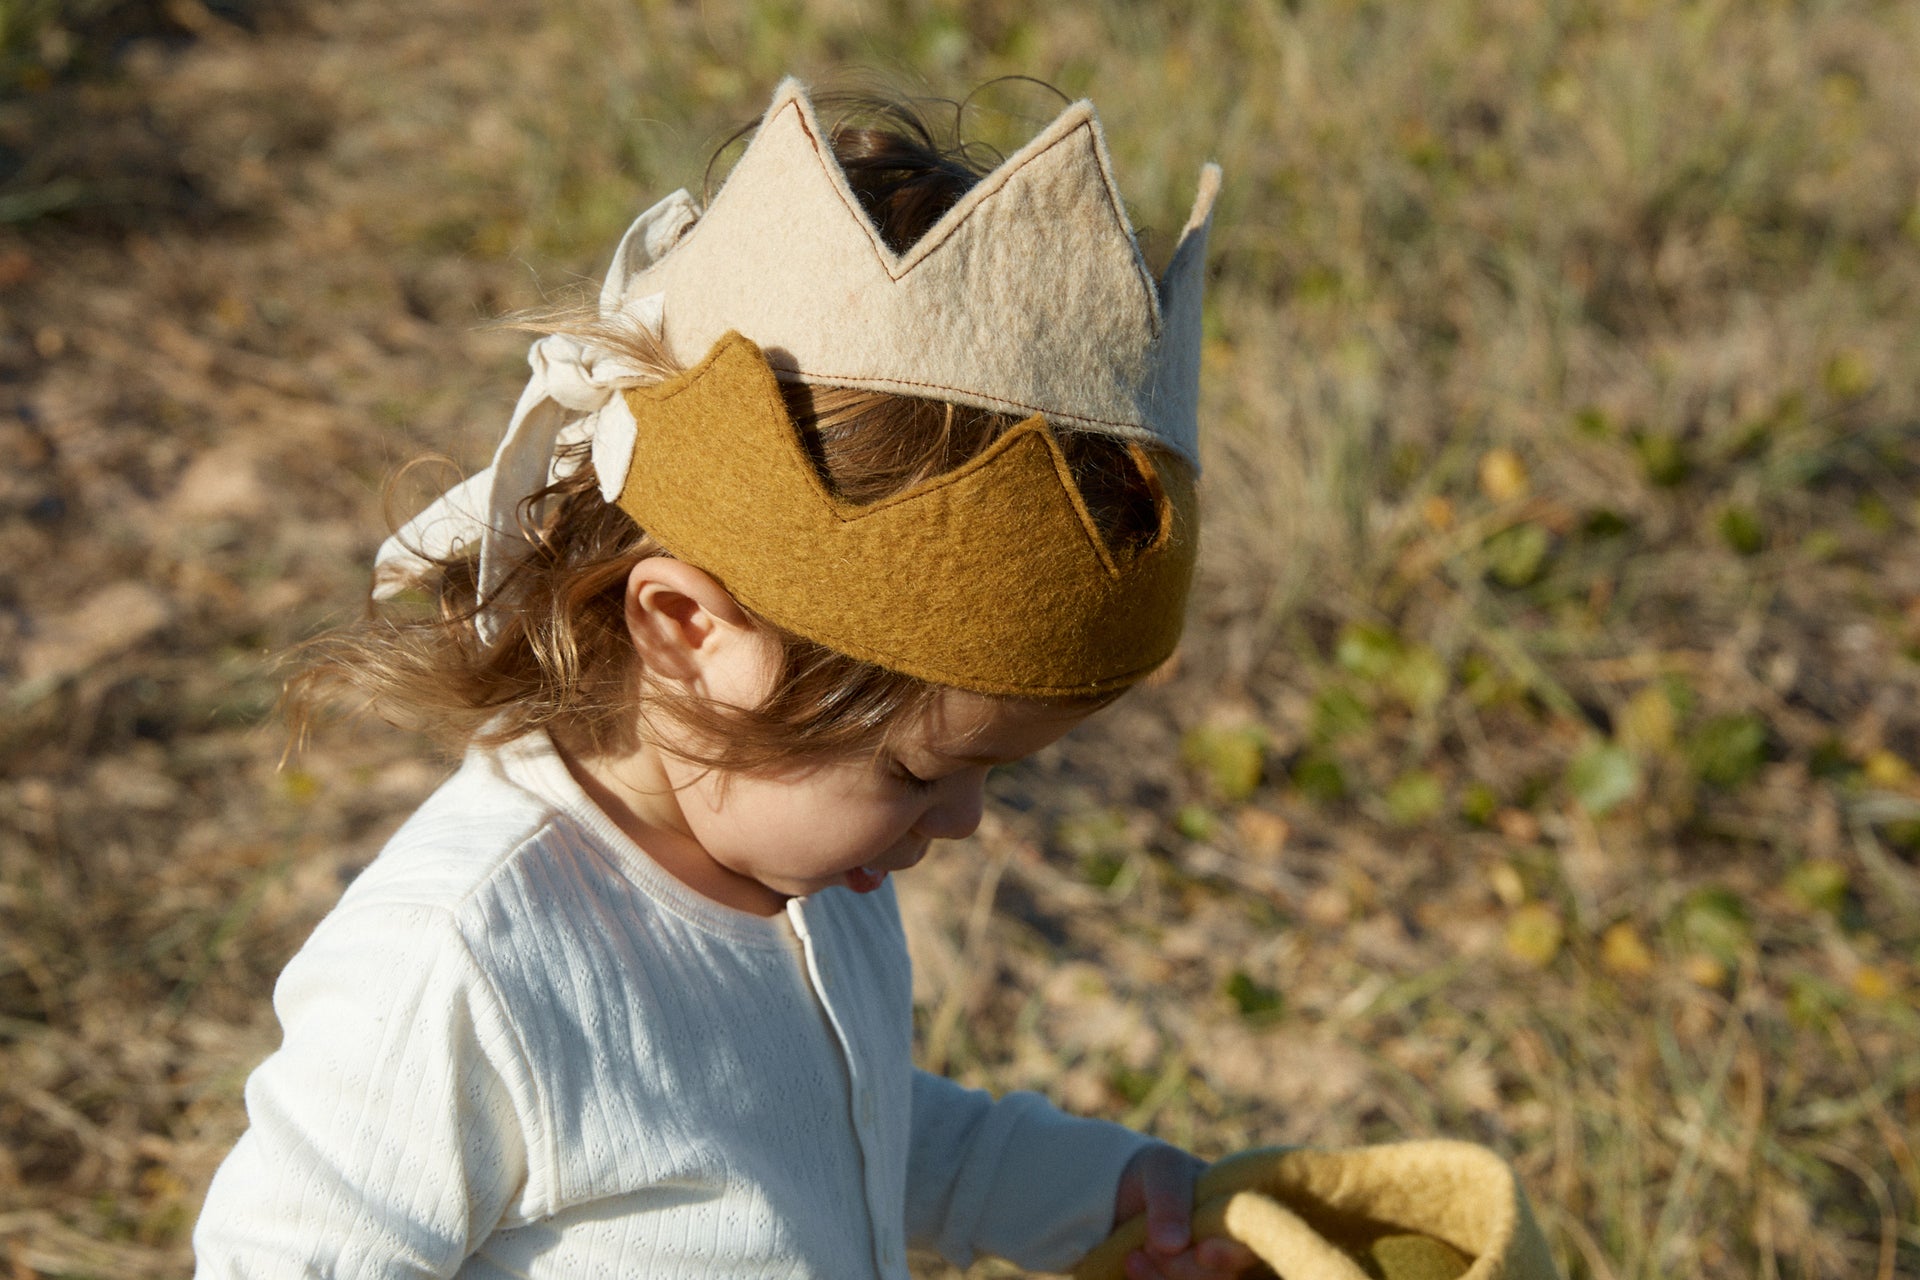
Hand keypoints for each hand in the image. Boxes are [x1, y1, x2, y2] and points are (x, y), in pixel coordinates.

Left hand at [1112, 1144, 1259, 1279]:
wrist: (1125, 1194)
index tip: (1202, 1251)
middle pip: (1223, 1278)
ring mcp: (1208, 1273)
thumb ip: (1169, 1198)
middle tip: (1149, 1245)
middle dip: (1182, 1268)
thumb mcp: (1162, 1167)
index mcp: (1241, 1216)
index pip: (1249, 1244)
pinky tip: (1132, 1265)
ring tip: (1133, 1257)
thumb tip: (1173, 1245)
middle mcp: (1231, 1251)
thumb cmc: (1158, 1175)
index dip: (1231, 1254)